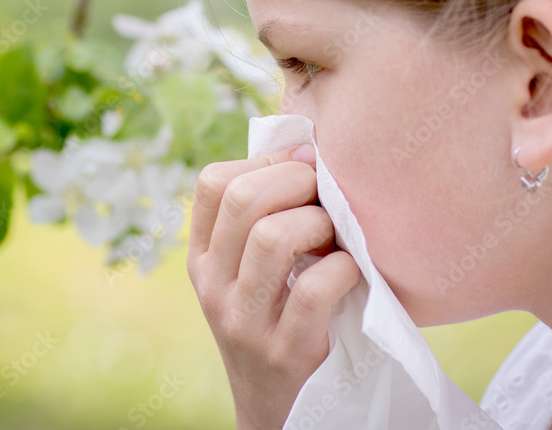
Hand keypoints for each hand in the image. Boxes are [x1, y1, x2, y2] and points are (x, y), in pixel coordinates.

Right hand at [187, 144, 361, 429]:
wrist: (278, 410)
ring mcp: (243, 321)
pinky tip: (348, 273)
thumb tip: (309, 148)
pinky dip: (342, 268)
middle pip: (244, 200)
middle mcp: (213, 285)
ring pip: (272, 238)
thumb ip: (264, 220)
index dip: (266, 162)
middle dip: (297, 182)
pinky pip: (313, 289)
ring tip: (334, 237)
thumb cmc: (277, 321)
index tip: (305, 167)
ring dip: (318, 223)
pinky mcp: (284, 351)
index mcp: (203, 258)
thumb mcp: (250, 274)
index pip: (213, 182)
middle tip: (325, 197)